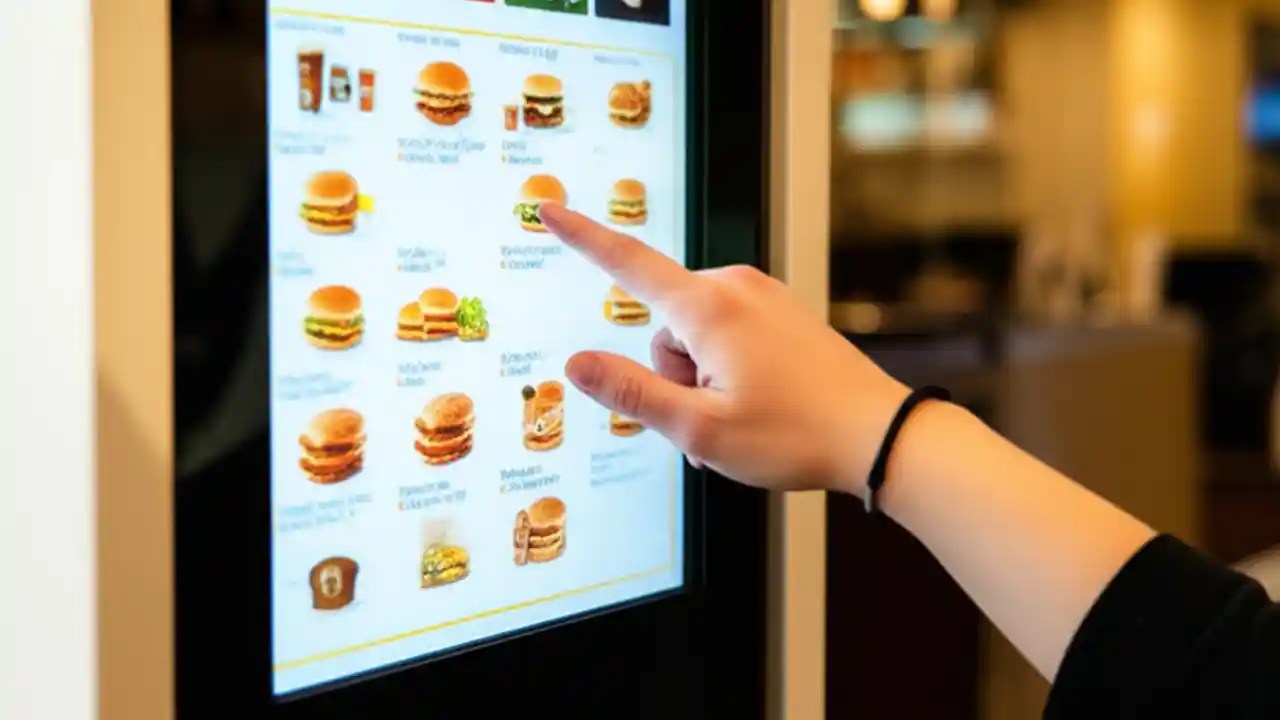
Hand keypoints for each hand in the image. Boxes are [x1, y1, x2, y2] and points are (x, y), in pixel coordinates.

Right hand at [540, 204, 909, 494]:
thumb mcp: (700, 429)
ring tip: (742, 419)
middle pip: (663, 326)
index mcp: (710, 308)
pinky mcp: (780, 310)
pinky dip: (727, 371)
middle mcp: (735, 287)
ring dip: (701, 379)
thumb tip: (575, 365)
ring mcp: (763, 296)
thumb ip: (632, 393)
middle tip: (714, 421)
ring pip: (695, 336)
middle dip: (672, 375)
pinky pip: (727, 334)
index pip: (628, 263)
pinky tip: (759, 405)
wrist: (879, 435)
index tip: (549, 207)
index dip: (582, 237)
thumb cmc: (794, 436)